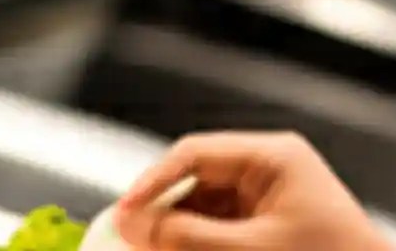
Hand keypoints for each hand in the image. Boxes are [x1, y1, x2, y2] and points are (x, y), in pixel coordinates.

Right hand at [114, 132, 391, 250]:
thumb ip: (188, 237)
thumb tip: (136, 224)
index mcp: (273, 156)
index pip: (195, 154)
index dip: (152, 182)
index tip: (122, 213)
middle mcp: (270, 168)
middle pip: (196, 180)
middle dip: (162, 212)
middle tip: (128, 239)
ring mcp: (271, 197)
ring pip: (204, 207)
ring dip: (178, 232)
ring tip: (153, 249)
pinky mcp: (271, 225)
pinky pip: (221, 227)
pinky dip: (198, 243)